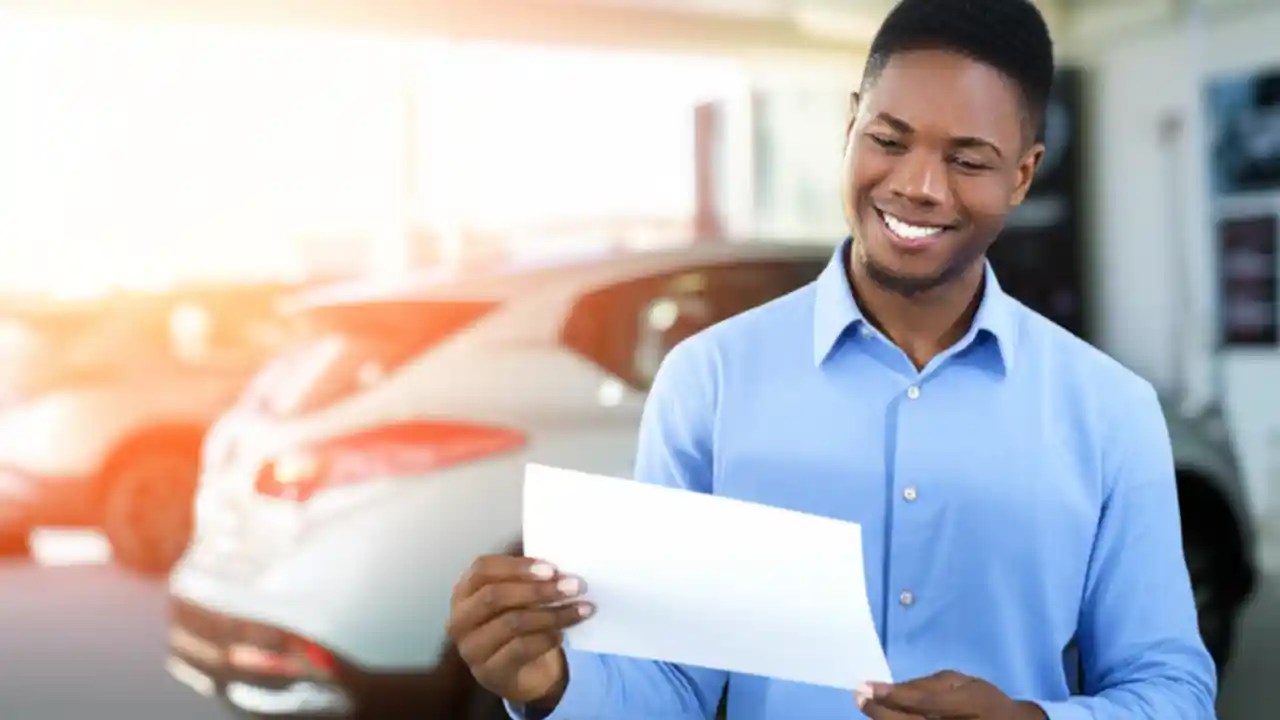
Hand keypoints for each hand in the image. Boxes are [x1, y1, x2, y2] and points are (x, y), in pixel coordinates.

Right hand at [447, 555, 594, 707]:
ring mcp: (471, 649)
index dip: (517, 566)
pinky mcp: (489, 672)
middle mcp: (461, 620)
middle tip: (574, 586)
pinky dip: (546, 638)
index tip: (552, 568)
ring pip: (512, 622)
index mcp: (464, 592)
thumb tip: (561, 571)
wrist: (521, 675)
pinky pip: (521, 649)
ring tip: (581, 609)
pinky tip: (563, 634)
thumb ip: (528, 582)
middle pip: (495, 596)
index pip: (483, 569)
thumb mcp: (517, 599)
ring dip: (552, 614)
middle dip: (538, 590)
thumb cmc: (519, 625)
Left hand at [856, 671, 1046, 718]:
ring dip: (882, 719)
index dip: (889, 695)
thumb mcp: (960, 683)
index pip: (919, 702)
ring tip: (867, 706)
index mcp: (959, 706)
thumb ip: (928, 686)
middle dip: (878, 711)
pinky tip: (883, 716)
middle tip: (858, 696)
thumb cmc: (983, 700)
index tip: (863, 686)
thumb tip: (892, 688)